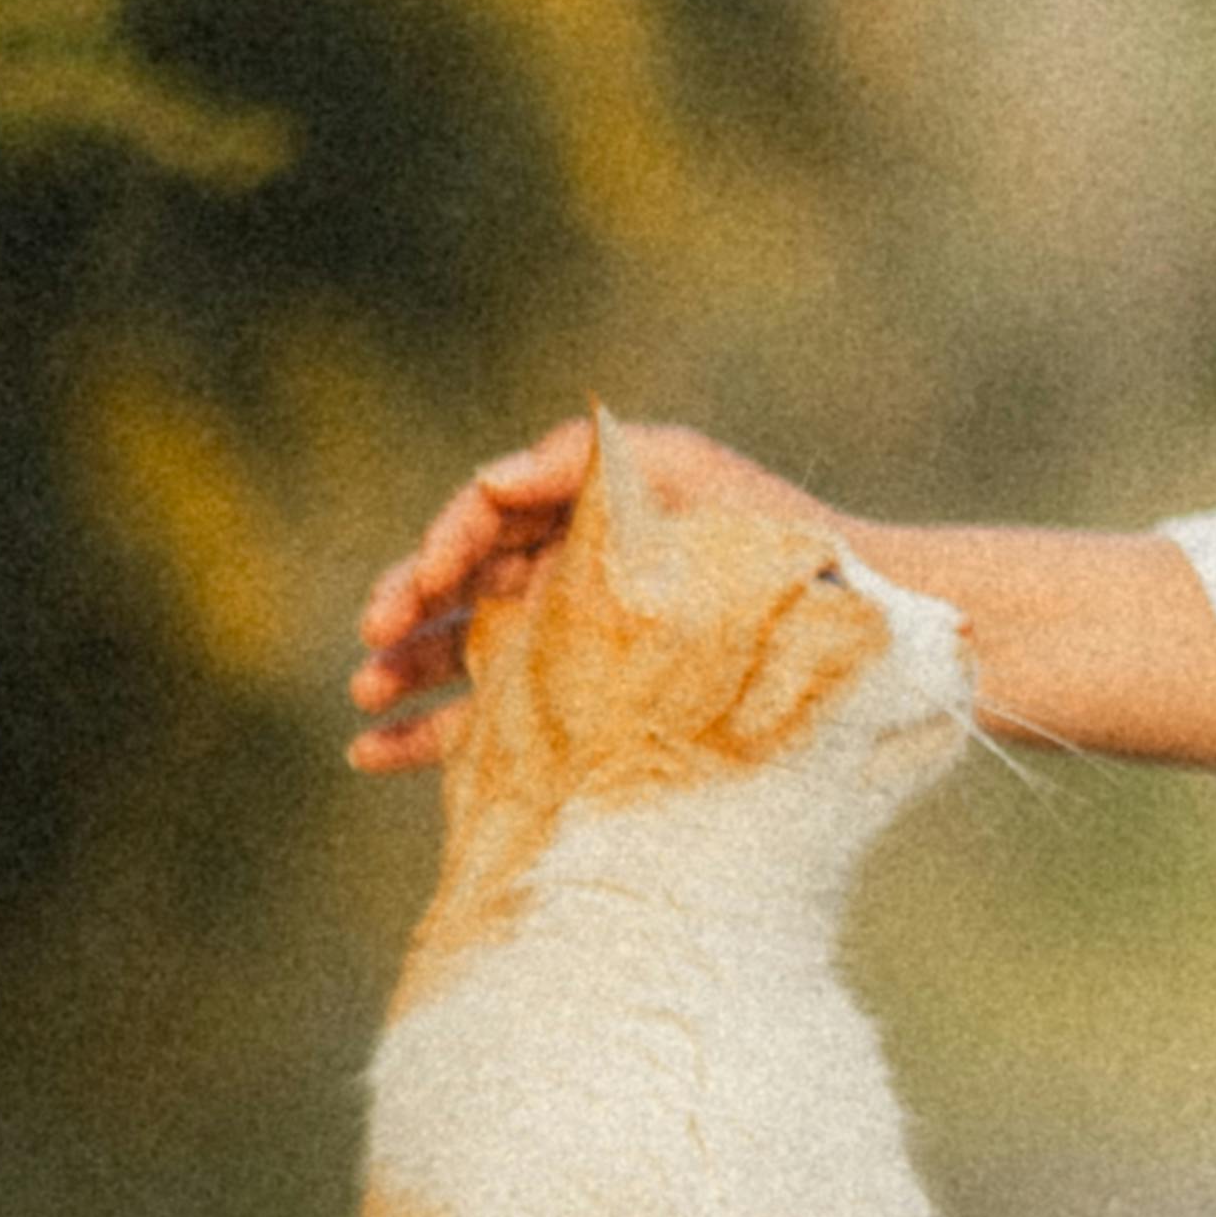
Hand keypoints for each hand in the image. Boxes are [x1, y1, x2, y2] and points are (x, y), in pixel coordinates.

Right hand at [346, 414, 833, 767]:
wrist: (853, 624)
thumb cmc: (773, 541)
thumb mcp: (685, 476)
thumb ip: (585, 465)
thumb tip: (487, 479)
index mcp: (585, 515)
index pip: (489, 521)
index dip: (445, 544)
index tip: (424, 580)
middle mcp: (568, 576)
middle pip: (462, 588)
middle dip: (408, 607)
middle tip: (373, 636)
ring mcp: (571, 645)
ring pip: (463, 655)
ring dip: (403, 672)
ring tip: (362, 695)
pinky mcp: (581, 709)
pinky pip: (492, 721)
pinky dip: (429, 734)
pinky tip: (375, 752)